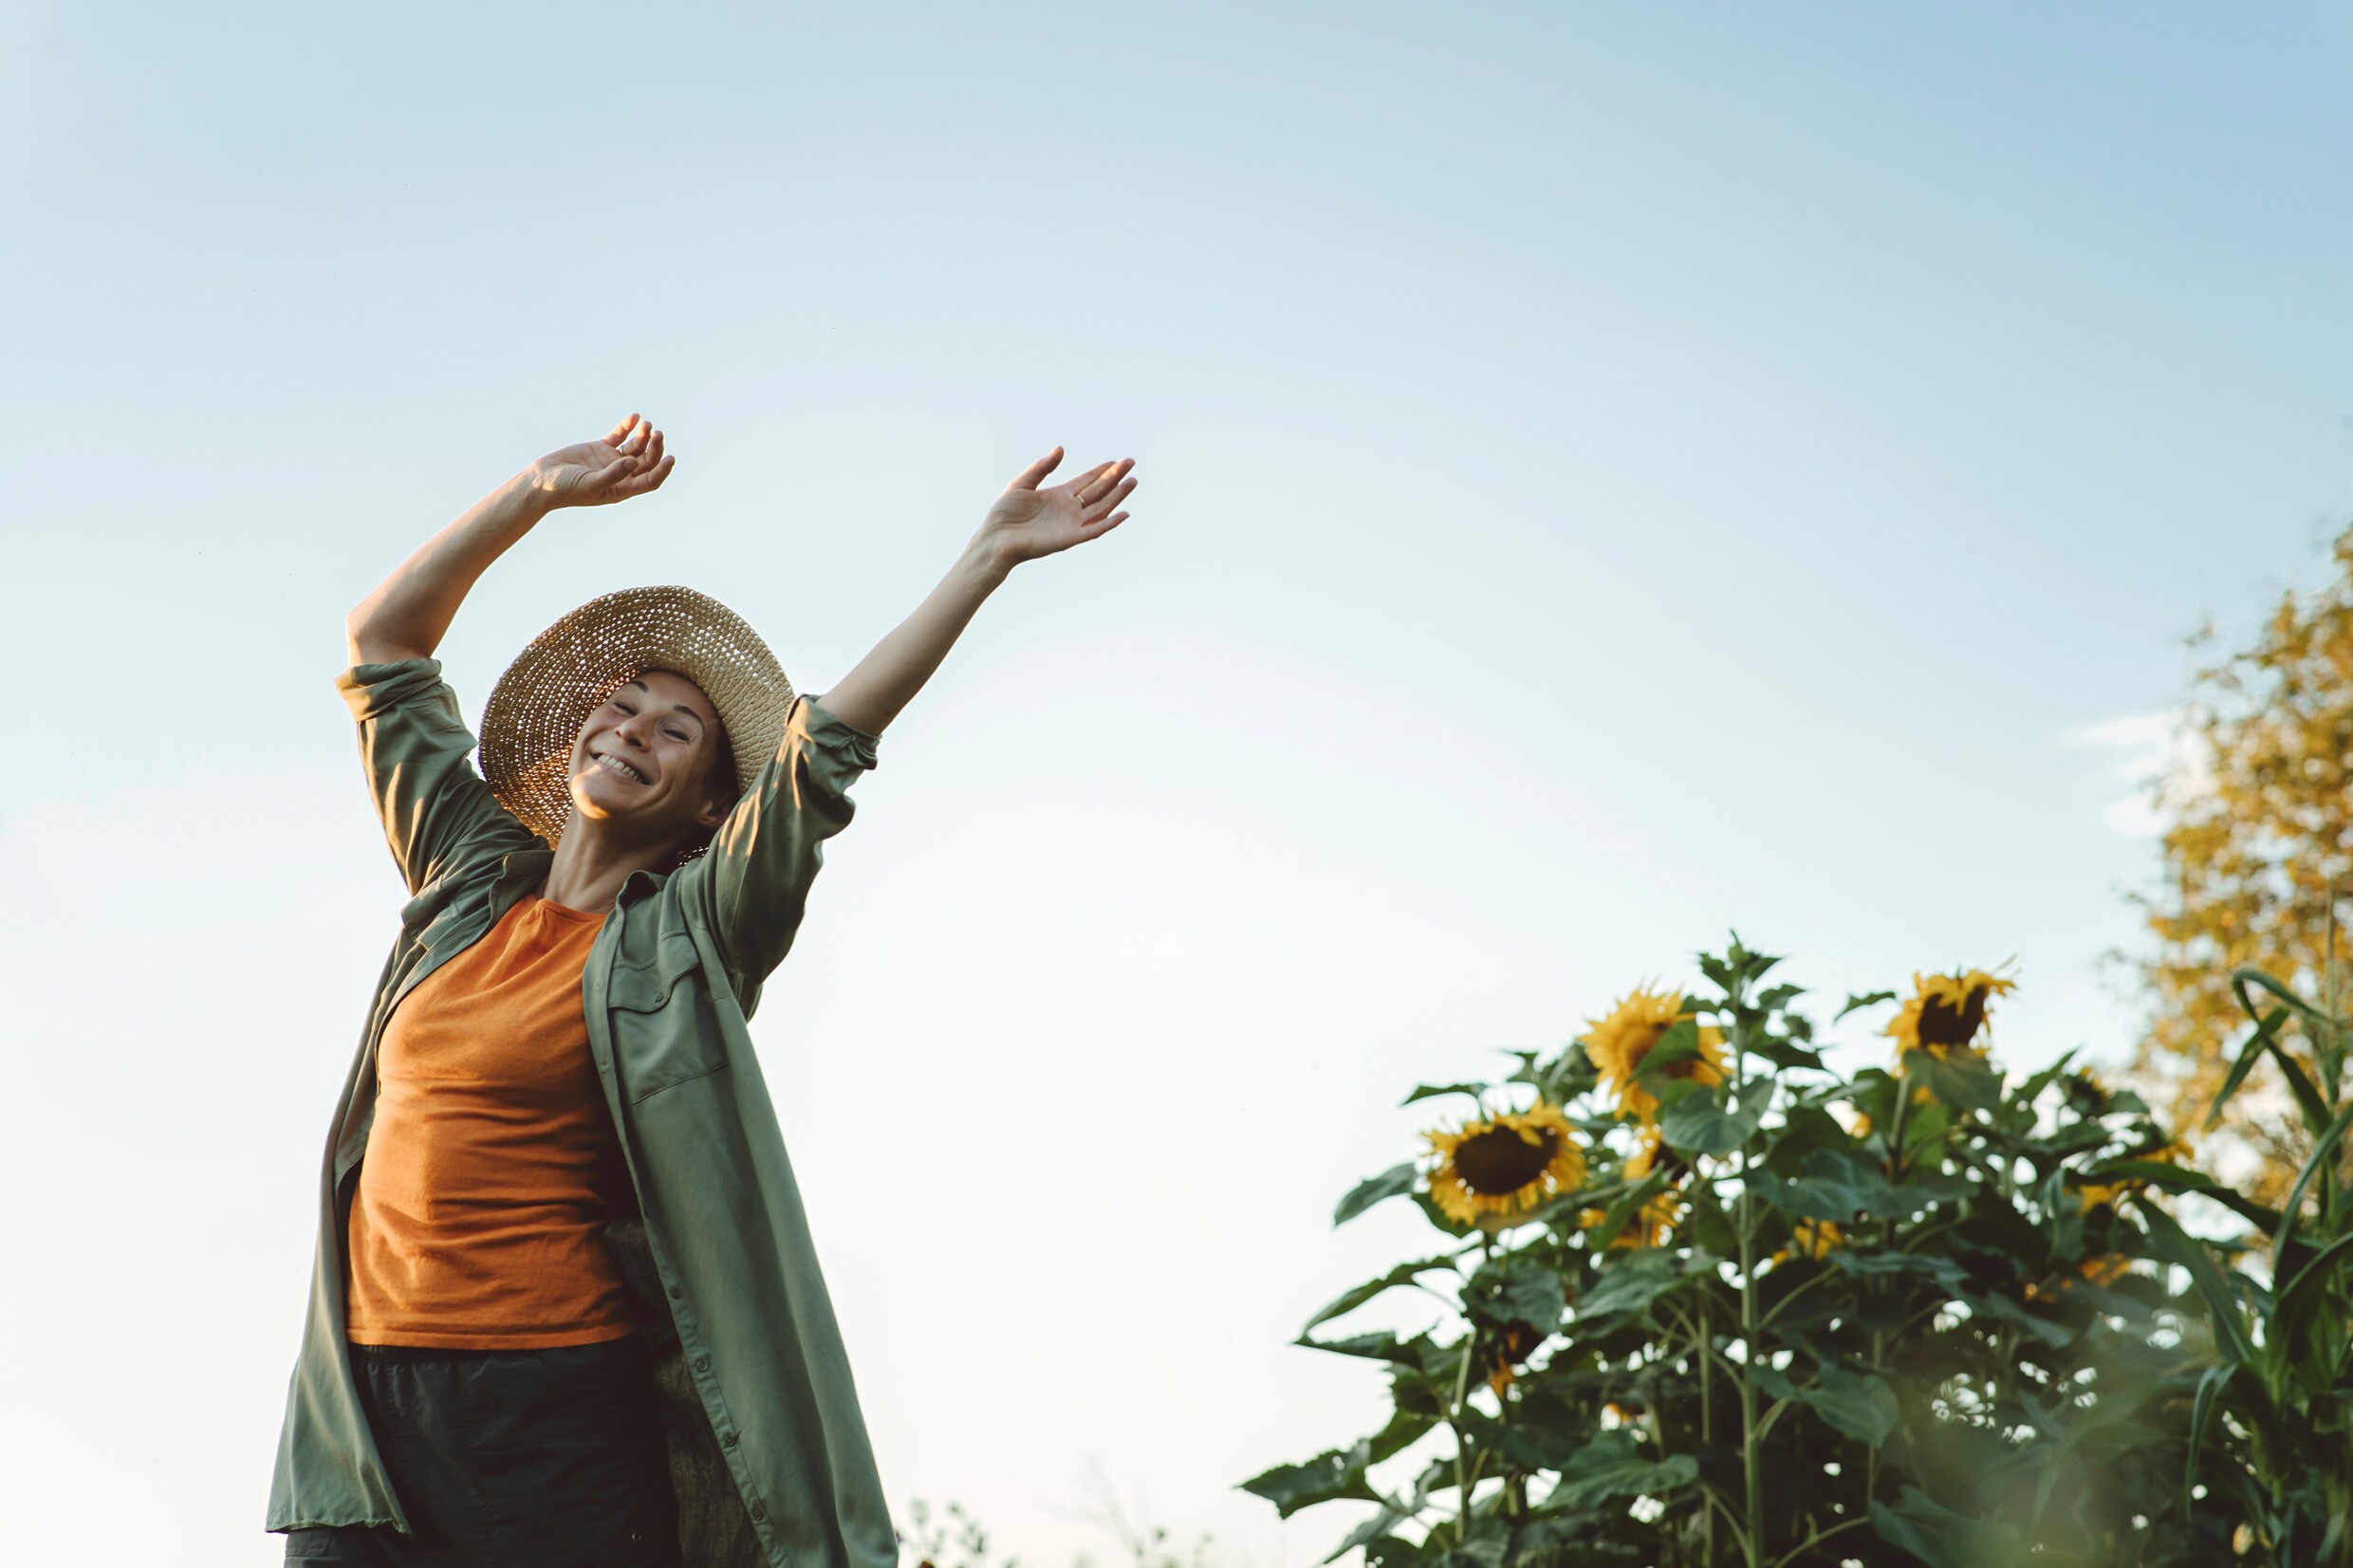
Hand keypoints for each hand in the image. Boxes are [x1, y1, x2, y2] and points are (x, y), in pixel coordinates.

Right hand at [524, 414, 675, 508]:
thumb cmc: (566, 489)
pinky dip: (627, 427)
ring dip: (643, 436)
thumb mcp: (590, 484)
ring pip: (635, 447)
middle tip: (657, 433)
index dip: (662, 470)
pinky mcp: (600, 448)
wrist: (543, 480)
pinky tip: (634, 417)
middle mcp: (621, 475)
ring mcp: (611, 461)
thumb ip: (613, 474)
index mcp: (622, 489)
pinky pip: (618, 436)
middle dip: (655, 448)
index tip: (670, 458)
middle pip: (646, 461)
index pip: (649, 480)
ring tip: (646, 424)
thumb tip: (633, 462)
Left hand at [972, 448, 1136, 569]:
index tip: (1116, 461)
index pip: (1086, 481)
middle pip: (1098, 491)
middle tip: (1131, 463)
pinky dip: (1110, 523)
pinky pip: (1094, 530)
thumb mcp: (1022, 483)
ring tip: (1132, 482)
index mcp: (1058, 495)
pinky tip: (1124, 513)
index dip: (1101, 471)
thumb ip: (1042, 467)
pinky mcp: (1070, 538)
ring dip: (1117, 496)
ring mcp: (1071, 524)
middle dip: (1115, 477)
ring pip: (1101, 507)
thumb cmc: (1004, 513)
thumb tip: (1061, 449)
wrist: (995, 538)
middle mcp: (1068, 509)